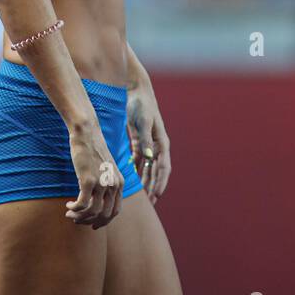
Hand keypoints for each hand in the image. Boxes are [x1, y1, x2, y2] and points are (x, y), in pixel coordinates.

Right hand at [66, 126, 122, 228]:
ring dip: (79, 217)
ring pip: (92, 212)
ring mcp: (102, 183)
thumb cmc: (93, 149)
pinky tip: (68, 206)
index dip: (103, 221)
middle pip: (104, 215)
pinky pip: (82, 204)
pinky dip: (74, 209)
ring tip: (70, 214)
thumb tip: (96, 202)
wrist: (86, 132)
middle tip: (77, 221)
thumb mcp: (105, 168)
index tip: (92, 224)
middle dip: (90, 222)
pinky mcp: (89, 180)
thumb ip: (106, 183)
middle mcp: (114, 184)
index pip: (115, 211)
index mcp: (120, 183)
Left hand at [127, 82, 171, 202]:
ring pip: (149, 168)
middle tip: (150, 204)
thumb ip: (145, 139)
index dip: (161, 182)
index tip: (157, 196)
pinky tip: (131, 179)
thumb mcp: (142, 121)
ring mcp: (149, 144)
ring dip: (146, 181)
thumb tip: (150, 158)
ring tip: (142, 196)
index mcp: (161, 142)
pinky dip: (136, 170)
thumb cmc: (141, 105)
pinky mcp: (139, 140)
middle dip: (154, 187)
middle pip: (157, 171)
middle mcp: (157, 145)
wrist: (135, 90)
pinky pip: (139, 159)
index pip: (163, 167)